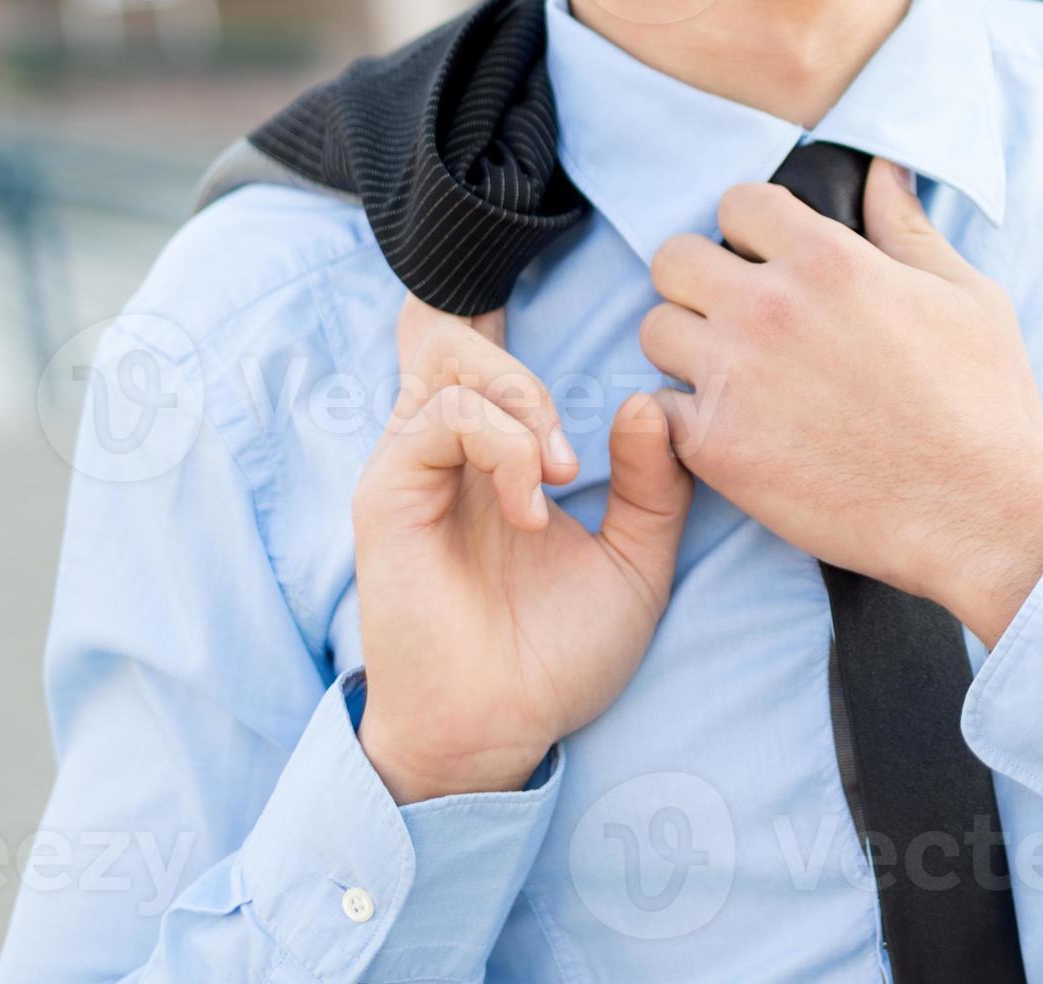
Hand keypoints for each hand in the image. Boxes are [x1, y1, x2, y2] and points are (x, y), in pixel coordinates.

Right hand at [353, 299, 693, 804]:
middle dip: (531, 365)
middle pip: (461, 331)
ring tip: (561, 471)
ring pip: (451, 360)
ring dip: (525, 400)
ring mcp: (414, 468)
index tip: (570, 344)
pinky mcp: (388, 495)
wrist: (504, 730)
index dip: (512, 312)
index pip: (486, 348)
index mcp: (497, 454)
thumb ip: (655, 482)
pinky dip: (501, 445)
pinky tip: (532, 505)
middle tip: (576, 452)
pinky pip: (440, 420)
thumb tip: (648, 402)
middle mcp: (449, 450)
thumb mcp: (638, 558)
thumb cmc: (559, 654)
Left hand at [642, 161, 1042, 645]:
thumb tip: (881, 170)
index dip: (753, 229)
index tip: (770, 260)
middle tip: (737, 314)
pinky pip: (656, 409)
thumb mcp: (965, 295)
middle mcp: (768, 309)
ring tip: (734, 373)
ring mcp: (735, 378)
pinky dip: (686, 418)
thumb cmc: (984, 402)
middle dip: (701, 279)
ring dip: (687, 346)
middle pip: (672, 259)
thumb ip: (907, 227)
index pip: (737, 203)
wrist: (977, 511)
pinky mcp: (716, 447)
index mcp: (828, 260)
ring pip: (654, 331)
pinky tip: (735, 428)